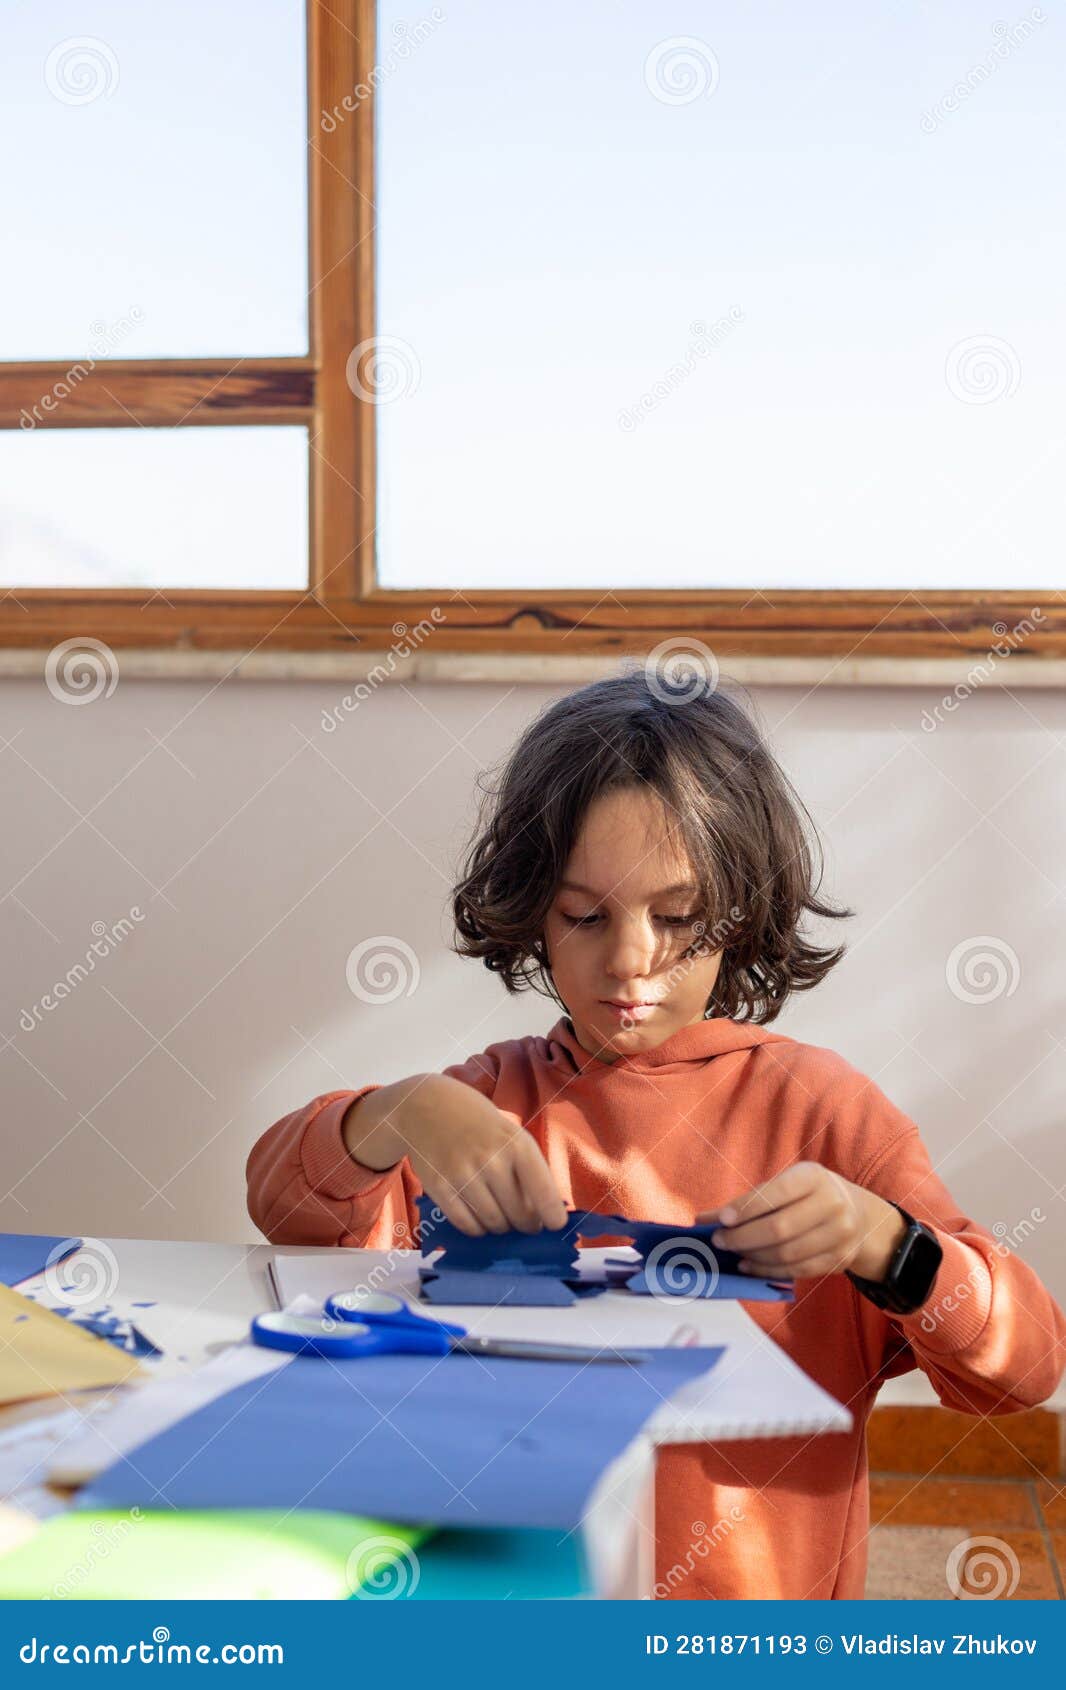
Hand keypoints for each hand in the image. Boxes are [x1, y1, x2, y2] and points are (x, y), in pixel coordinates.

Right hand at [343, 1073, 567, 1237]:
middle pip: (520, 1215)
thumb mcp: (510, 1134)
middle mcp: (492, 1161)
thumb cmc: (478, 1122)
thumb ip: (528, 1169)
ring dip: (502, 1227)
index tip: (556, 1225)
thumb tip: (544, 1212)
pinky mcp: (439, 1188)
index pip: (544, 1192)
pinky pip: (467, 1225)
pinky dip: (478, 1229)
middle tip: (526, 1222)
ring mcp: (463, 1176)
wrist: (427, 1106)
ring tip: (502, 1217)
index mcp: (517, 1144)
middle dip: (527, 1224)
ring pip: (494, 1224)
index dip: (553, 1215)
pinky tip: (480, 1219)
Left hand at [697, 1161, 907, 1282]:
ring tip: (733, 1253)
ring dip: (752, 1256)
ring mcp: (839, 1234)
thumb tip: (708, 1218)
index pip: (775, 1194)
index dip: (746, 1208)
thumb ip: (753, 1199)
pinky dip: (767, 1270)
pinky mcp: (839, 1260)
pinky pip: (796, 1270)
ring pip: (786, 1253)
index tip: (721, 1219)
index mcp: (814, 1177)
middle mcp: (831, 1203)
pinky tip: (749, 1266)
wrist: (861, 1217)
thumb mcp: (790, 1184)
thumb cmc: (811, 1196)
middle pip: (779, 1228)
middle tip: (719, 1240)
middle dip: (742, 1237)